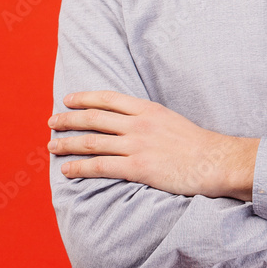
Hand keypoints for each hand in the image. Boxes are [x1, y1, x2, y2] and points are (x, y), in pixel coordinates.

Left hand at [48, 91, 257, 199]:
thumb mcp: (172, 120)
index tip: (68, 99)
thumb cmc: (198, 145)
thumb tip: (130, 122)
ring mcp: (137, 145)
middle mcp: (139, 124)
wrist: (215, 161)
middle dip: (68, 119)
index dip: (85, 98)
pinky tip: (67, 169)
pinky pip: (101, 166)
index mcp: (148, 109)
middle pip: (94, 118)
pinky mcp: (138, 167)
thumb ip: (150, 119)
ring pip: (92, 142)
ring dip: (68, 144)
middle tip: (51, 122)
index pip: (108, 98)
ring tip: (51, 146)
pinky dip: (80, 167)